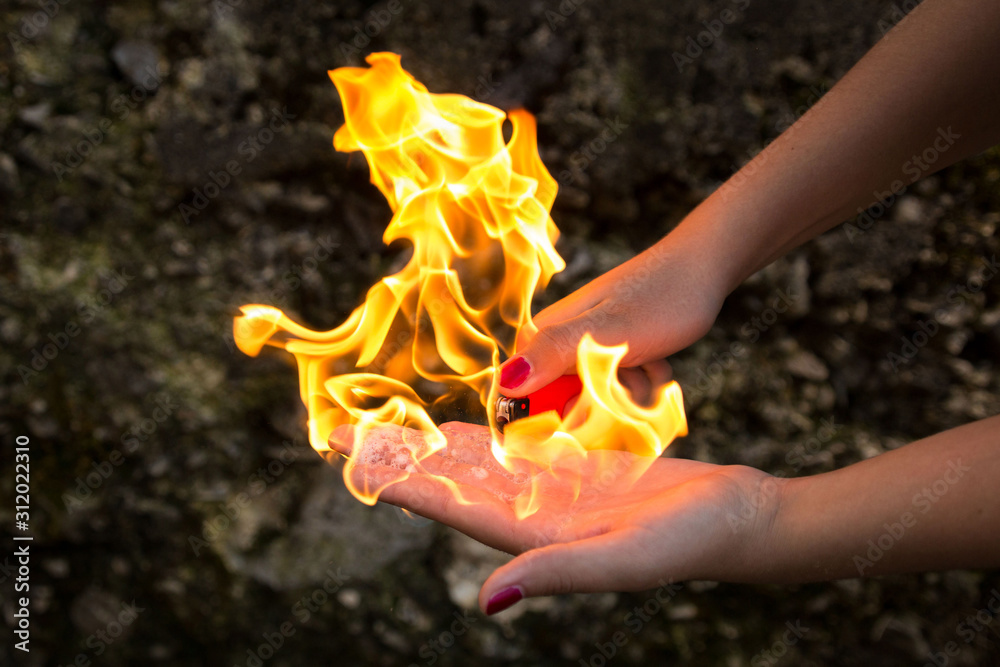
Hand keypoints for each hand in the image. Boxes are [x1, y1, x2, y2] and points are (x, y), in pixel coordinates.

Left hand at [329, 422, 779, 613]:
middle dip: (397, 460)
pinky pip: (516, 453)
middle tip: (340, 435)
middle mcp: (534, 518)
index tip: (351, 458)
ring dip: (428, 448)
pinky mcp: (579, 475)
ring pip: (477, 466)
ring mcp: (555, 496)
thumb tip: (490, 600)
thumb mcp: (625, 559)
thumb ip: (557, 573)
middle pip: (449, 485)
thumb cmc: (692, 541)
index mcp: (536, 538)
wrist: (738, 519)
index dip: (399, 482)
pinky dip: (481, 439)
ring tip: (384, 429)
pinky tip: (456, 431)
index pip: (450, 506)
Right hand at [498, 235, 727, 396]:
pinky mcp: (607, 355)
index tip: (598, 418)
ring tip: (651, 369)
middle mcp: (555, 346)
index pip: (524, 402)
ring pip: (596, 405)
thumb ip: (556, 352)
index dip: (557, 422)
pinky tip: (656, 366)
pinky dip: (640, 387)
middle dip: (604, 408)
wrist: (702, 269)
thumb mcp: (609, 330)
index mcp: (542, 339)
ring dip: (630, 398)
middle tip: (635, 380)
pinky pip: (616, 392)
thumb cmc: (660, 295)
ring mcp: (583, 351)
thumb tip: (507, 382)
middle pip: (564, 410)